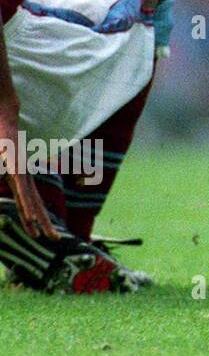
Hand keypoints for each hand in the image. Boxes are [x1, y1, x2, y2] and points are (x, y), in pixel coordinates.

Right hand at [0, 105, 57, 241]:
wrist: (4, 115)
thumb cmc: (2, 137)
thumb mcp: (3, 159)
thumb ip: (7, 170)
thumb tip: (6, 175)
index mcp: (21, 177)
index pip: (31, 202)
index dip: (37, 218)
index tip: (42, 234)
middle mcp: (24, 176)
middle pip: (35, 204)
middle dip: (45, 223)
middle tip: (56, 241)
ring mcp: (20, 170)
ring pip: (30, 198)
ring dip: (37, 217)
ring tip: (44, 233)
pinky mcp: (15, 164)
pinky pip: (21, 186)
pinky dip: (25, 199)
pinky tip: (31, 210)